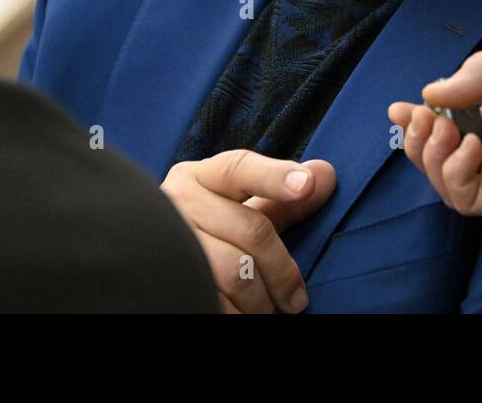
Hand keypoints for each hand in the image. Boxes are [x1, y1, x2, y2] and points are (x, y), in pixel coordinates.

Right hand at [161, 150, 335, 312]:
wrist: (154, 263)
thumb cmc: (208, 231)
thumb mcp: (240, 209)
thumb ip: (282, 196)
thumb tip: (327, 173)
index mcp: (198, 177)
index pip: (239, 168)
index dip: (275, 176)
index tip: (307, 185)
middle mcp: (178, 201)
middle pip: (251, 229)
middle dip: (282, 270)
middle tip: (297, 299)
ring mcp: (167, 240)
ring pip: (234, 272)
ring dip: (261, 299)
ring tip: (267, 309)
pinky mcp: (166, 278)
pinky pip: (215, 299)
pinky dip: (237, 313)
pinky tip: (242, 314)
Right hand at [388, 37, 481, 215]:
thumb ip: (476, 74)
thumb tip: (430, 94)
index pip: (449, 122)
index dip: (418, 117)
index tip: (396, 106)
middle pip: (437, 154)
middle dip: (415, 135)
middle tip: (417, 116)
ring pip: (443, 180)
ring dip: (428, 154)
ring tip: (442, 129)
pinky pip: (465, 198)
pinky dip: (453, 173)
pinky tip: (469, 147)